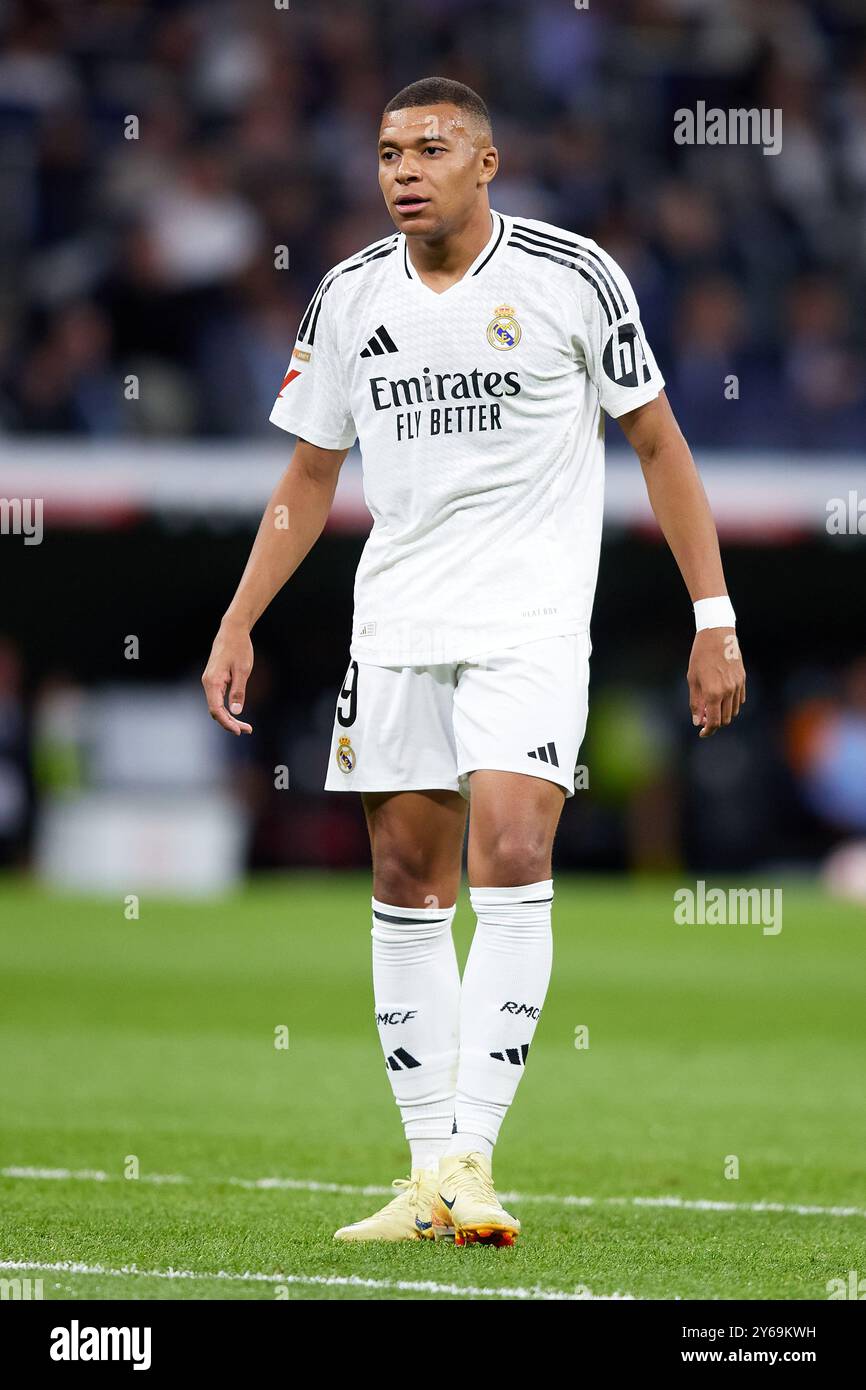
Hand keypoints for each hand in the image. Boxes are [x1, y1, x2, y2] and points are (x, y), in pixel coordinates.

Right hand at [201, 620, 253, 734]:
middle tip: (248, 730)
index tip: (239, 731)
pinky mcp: (214, 680)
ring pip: (216, 706)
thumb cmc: (239, 648)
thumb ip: (238, 691)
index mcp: (212, 682)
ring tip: (245, 726)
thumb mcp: (243, 670)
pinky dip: (227, 708)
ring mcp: (210, 682)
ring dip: (229, 717)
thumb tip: (236, 711)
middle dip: (230, 723)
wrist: (232, 631)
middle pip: (215, 711)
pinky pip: (217, 699)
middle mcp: (208, 683)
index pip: (216, 709)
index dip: (226, 722)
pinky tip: (236, 714)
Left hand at [687, 628, 744, 737]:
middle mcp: (728, 692)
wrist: (717, 636)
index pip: (713, 721)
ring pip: (733, 711)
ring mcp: (737, 686)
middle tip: (704, 718)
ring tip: (711, 708)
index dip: (708, 731)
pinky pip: (739, 700)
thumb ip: (696, 702)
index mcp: (713, 693)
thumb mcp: (692, 680)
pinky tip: (721, 699)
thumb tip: (697, 721)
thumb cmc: (700, 656)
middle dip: (714, 723)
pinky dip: (731, 705)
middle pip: (725, 719)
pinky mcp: (742, 679)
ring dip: (723, 714)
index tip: (702, 733)